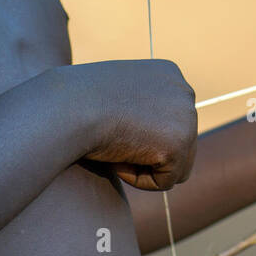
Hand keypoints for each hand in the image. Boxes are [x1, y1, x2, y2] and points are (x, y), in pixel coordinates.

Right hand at [78, 59, 197, 190]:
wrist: (69, 108)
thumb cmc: (79, 103)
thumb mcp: (116, 95)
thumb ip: (140, 108)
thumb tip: (151, 135)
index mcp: (170, 74)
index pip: (171, 121)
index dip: (141, 134)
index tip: (115, 125)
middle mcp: (185, 92)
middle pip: (181, 144)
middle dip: (147, 152)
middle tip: (114, 140)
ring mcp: (186, 118)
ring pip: (176, 165)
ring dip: (144, 166)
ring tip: (115, 149)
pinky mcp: (178, 145)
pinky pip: (165, 181)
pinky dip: (139, 179)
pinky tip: (117, 158)